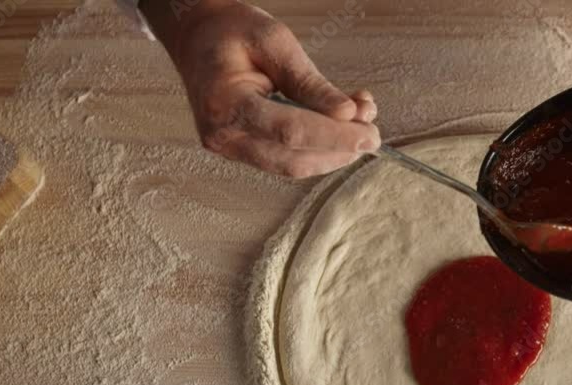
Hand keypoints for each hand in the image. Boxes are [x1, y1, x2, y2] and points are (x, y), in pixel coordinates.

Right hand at [140, 0, 379, 177]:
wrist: (197, 36)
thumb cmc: (231, 31)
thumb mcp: (275, 41)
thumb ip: (310, 82)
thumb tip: (348, 114)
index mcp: (224, 103)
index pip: (289, 131)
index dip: (335, 136)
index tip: (370, 134)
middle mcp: (222, 135)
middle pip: (292, 159)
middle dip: (339, 149)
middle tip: (373, 134)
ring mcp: (229, 148)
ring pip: (292, 166)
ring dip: (333, 152)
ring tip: (361, 125)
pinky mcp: (241, 151)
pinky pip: (285, 160)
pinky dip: (317, 149)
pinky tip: (339, 130)